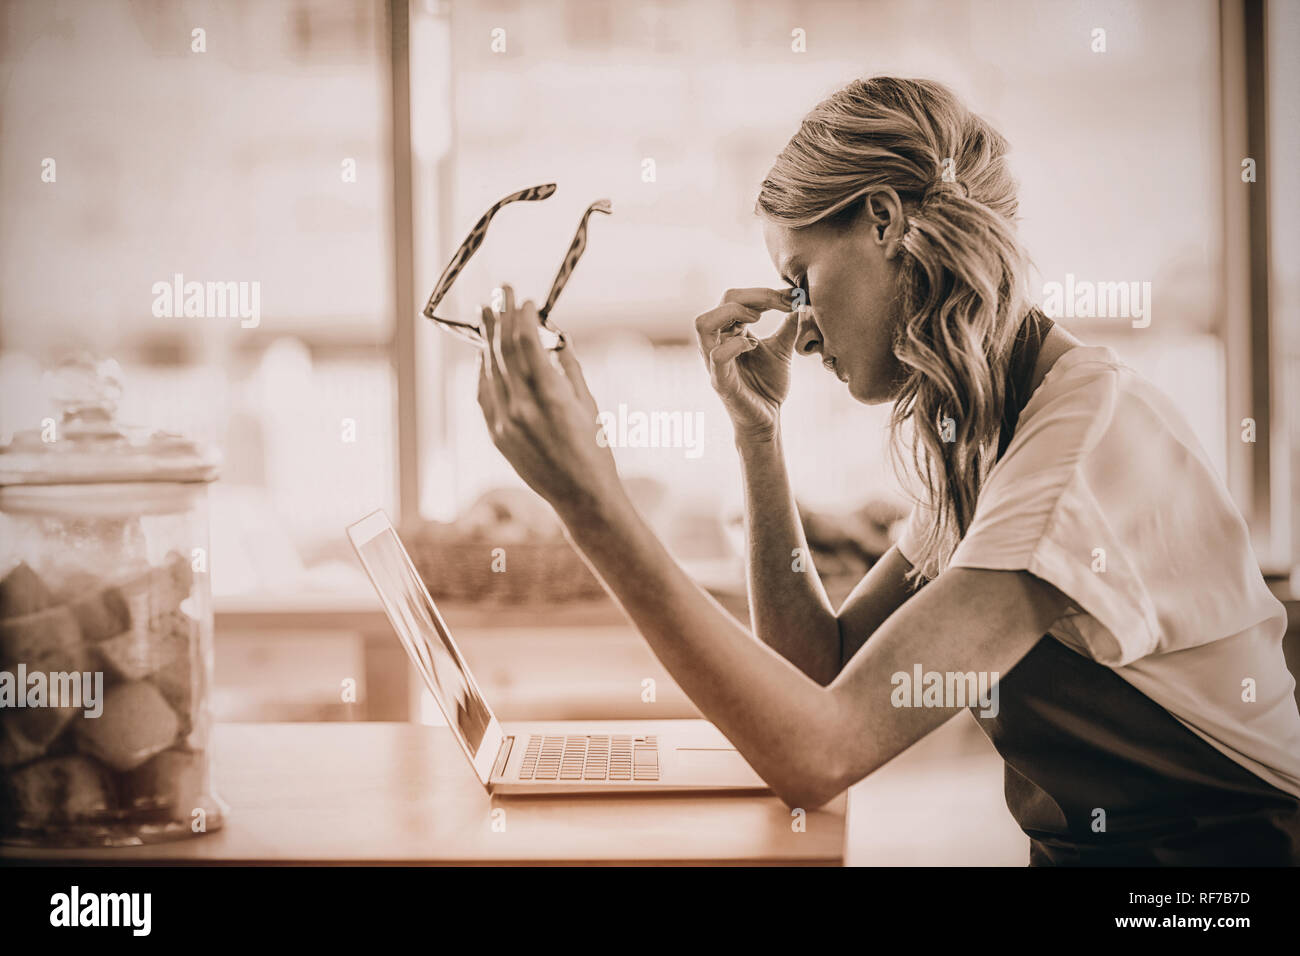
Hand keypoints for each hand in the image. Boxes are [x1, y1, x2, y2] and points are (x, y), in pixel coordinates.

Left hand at [476, 285, 624, 520]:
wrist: (581, 497)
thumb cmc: (595, 450)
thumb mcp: (588, 404)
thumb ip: (568, 368)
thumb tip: (555, 339)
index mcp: (551, 397)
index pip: (527, 343)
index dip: (523, 317)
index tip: (525, 300)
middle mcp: (522, 408)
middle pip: (504, 350)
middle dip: (502, 317)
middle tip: (501, 291)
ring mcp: (505, 422)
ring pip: (490, 368)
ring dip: (487, 337)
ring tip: (486, 312)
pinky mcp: (496, 435)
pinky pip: (484, 393)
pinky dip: (484, 368)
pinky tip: (485, 353)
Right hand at [695, 288, 800, 442]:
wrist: (767, 419)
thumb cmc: (768, 386)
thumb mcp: (781, 349)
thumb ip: (788, 326)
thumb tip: (800, 301)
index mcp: (729, 332)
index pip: (737, 298)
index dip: (765, 293)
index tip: (792, 298)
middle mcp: (717, 342)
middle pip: (724, 301)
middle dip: (757, 296)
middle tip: (783, 304)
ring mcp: (714, 361)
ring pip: (704, 323)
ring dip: (734, 313)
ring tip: (758, 319)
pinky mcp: (719, 381)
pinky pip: (717, 355)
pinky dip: (736, 344)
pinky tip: (754, 346)